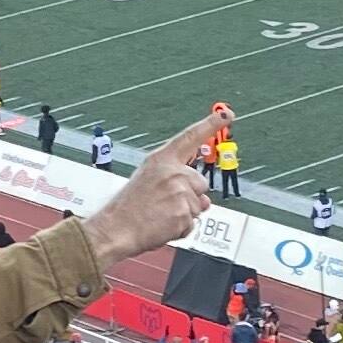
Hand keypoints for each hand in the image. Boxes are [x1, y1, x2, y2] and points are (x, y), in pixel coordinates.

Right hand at [83, 118, 222, 266]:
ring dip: (185, 213)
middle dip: (190, 196)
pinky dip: (181, 228)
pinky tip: (163, 225)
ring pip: (199, 205)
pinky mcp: (183, 213)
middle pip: (201, 183)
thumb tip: (202, 196)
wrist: (116, 228)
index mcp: (162, 159)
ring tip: (161, 214)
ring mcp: (180, 193)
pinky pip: (192, 223)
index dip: (210, 124)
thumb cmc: (128, 206)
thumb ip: (175, 179)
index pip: (191, 136)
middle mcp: (173, 172)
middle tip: (164, 203)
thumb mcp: (147, 178)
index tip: (226, 114)